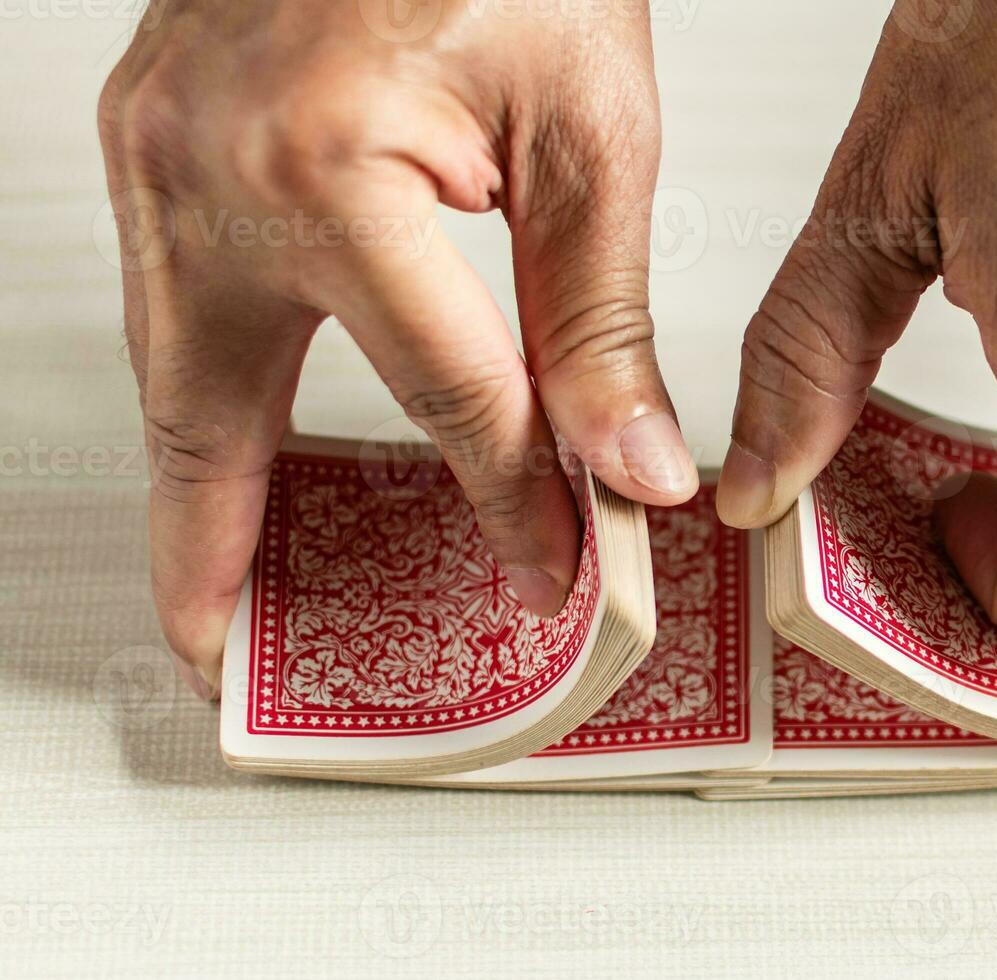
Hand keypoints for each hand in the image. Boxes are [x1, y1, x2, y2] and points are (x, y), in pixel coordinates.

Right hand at [98, 0, 694, 697]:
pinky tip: (236, 429)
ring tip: (225, 574)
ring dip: (201, 471)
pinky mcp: (155, 125)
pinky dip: (203, 374)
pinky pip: (169, 287)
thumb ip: (602, 314)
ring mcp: (159, 141)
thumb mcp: (592, 130)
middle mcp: (211, 159)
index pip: (448, 396)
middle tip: (236, 654)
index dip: (512, 499)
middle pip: (217, 412)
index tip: (559, 565)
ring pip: (169, 359)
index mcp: (333, 162)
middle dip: (221, 546)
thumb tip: (625, 463)